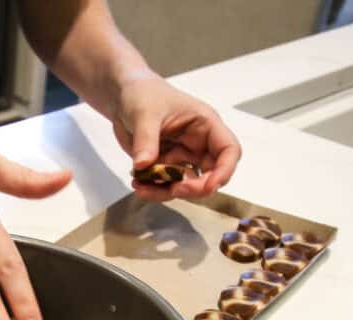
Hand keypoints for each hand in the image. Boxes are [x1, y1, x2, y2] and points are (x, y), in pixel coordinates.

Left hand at [112, 73, 241, 202]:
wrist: (124, 96)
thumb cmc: (143, 94)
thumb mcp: (144, 113)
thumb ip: (146, 140)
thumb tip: (143, 165)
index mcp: (205, 125)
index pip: (228, 150)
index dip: (224, 171)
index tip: (209, 186)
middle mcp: (199, 143)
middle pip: (211, 175)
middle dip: (194, 188)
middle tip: (173, 189)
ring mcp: (182, 157)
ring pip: (186, 185)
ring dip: (166, 191)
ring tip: (140, 186)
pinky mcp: (166, 165)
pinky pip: (166, 185)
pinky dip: (153, 189)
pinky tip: (137, 183)